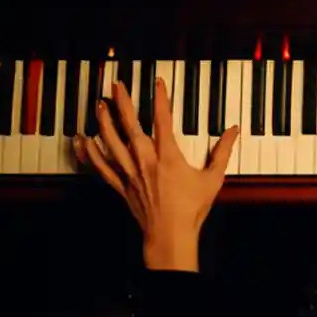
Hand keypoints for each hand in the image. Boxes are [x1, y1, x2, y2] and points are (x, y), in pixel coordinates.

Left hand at [74, 80, 238, 271]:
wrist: (170, 234)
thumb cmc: (192, 209)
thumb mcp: (213, 178)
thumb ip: (224, 152)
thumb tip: (234, 131)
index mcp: (168, 156)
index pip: (162, 120)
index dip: (160, 98)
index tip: (158, 82)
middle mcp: (145, 160)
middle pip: (130, 126)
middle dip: (123, 103)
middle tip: (117, 85)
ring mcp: (131, 172)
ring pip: (112, 142)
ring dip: (104, 121)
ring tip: (99, 104)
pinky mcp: (121, 185)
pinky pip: (101, 166)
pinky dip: (90, 153)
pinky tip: (82, 140)